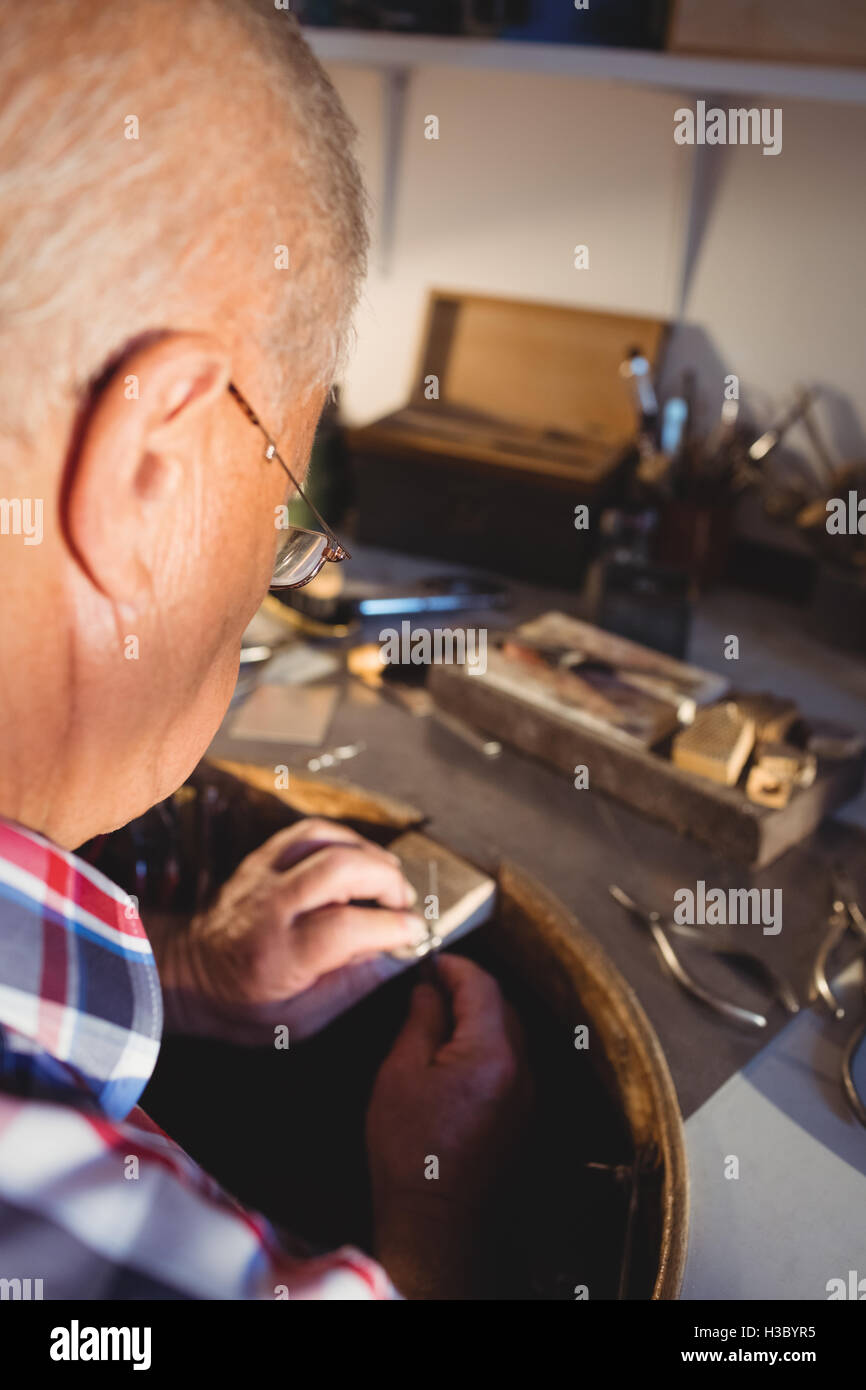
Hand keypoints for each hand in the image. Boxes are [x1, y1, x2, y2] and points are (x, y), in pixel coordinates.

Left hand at [150, 818, 426, 1039]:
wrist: (188, 975)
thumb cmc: (246, 1005)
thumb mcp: (301, 1018)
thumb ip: (351, 985)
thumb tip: (398, 952)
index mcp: (278, 956)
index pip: (346, 927)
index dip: (392, 926)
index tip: (415, 932)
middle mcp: (269, 908)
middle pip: (339, 868)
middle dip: (386, 880)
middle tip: (403, 903)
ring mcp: (261, 875)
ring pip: (325, 838)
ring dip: (368, 853)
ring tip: (387, 880)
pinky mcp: (260, 857)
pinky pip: (309, 831)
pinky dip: (344, 839)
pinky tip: (360, 861)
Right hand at [366, 954, 530, 1297]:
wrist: (435, 1223)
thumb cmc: (411, 1153)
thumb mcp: (401, 1074)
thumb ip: (420, 1022)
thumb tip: (429, 990)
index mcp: (492, 1052)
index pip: (482, 985)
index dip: (455, 966)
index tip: (431, 960)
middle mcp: (521, 1069)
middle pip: (501, 1007)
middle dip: (467, 990)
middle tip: (430, 986)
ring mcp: (527, 1095)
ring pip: (507, 1035)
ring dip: (477, 1019)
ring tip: (436, 1021)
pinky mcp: (522, 1116)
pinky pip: (509, 1063)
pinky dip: (485, 1047)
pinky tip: (452, 1057)